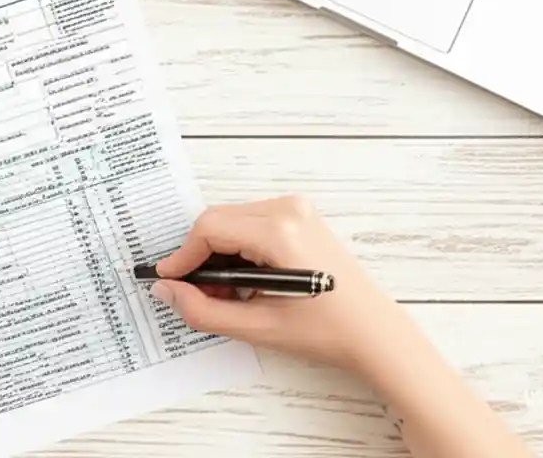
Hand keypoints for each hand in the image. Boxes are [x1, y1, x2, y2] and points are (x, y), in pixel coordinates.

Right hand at [152, 196, 409, 374]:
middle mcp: (289, 210)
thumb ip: (204, 310)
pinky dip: (238, 249)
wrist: (375, 332)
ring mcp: (298, 210)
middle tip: (199, 295)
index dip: (183, 256)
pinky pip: (252, 223)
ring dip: (219, 254)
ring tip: (226, 295)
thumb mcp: (259, 327)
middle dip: (201, 257)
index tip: (168, 280)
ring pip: (232, 221)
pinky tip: (245, 282)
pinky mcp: (301, 217)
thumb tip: (167, 291)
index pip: (210, 228)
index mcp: (280, 232)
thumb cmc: (327, 331)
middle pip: (219, 220)